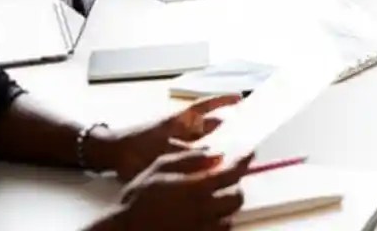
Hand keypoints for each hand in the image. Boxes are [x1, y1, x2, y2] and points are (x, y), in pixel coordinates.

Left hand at [104, 95, 239, 180]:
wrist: (113, 153)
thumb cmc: (136, 145)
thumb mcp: (164, 147)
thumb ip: (189, 151)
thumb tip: (213, 153)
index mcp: (180, 119)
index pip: (207, 105)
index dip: (223, 100)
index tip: (240, 97)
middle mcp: (181, 127)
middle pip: (208, 124)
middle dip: (225, 127)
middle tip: (245, 132)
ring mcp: (176, 139)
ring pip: (202, 140)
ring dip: (215, 145)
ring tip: (232, 151)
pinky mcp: (171, 152)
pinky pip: (193, 153)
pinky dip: (203, 158)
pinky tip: (210, 166)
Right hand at [115, 149, 249, 230]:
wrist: (127, 229)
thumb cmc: (139, 197)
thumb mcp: (159, 167)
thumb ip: (189, 159)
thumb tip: (216, 155)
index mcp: (197, 187)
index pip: (232, 172)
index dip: (244, 161)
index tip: (250, 154)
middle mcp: (205, 209)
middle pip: (237, 197)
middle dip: (236, 187)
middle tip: (227, 182)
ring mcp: (203, 227)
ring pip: (230, 216)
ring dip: (227, 206)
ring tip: (215, 200)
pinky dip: (219, 223)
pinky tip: (207, 217)